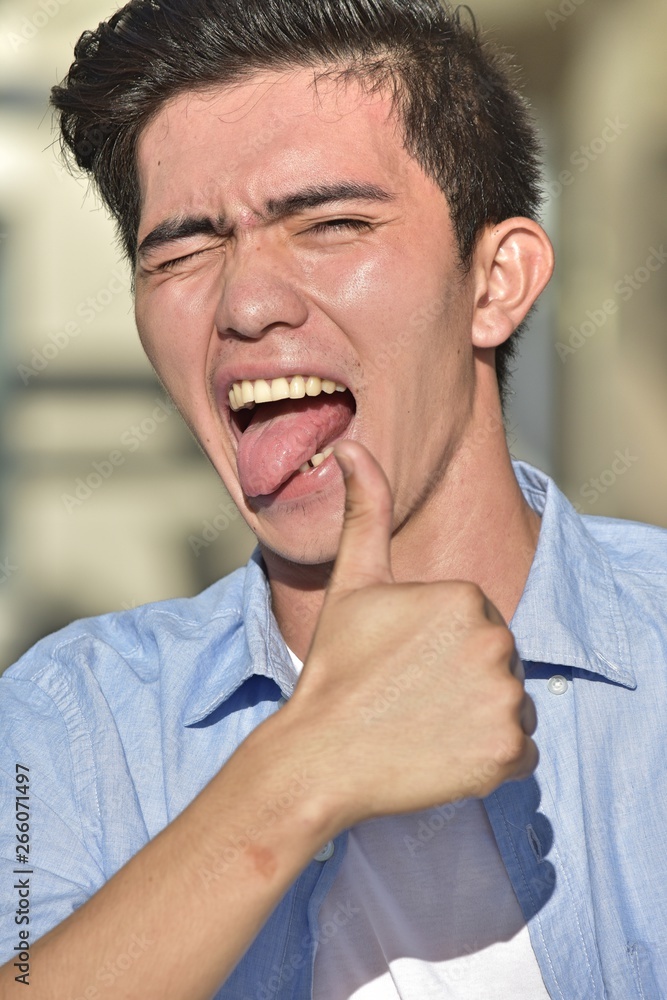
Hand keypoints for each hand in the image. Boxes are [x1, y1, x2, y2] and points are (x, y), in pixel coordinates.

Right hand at [285, 441, 537, 831]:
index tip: (406, 665)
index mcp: (466, 596)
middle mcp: (497, 643)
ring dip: (480, 720)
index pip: (480, 625)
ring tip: (426, 726)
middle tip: (414, 697)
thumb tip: (350, 446)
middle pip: (501, 664)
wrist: (321, 754)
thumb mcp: (353, 583)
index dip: (444, 648)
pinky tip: (444, 756)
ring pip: (512, 706)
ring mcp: (504, 700)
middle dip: (467, 680)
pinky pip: (521, 753)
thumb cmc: (337, 667)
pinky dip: (491, 761)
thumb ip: (365, 511)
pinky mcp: (507, 753)